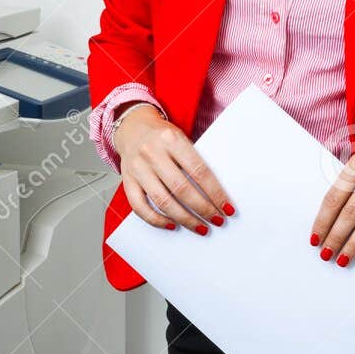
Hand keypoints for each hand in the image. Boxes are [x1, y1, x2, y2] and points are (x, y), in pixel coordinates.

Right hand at [113, 105, 234, 234]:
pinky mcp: (127, 181)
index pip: (199, 171)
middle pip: (181, 189)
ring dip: (185, 218)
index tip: (227, 208)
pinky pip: (140, 207)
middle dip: (203, 209)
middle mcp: (152, 153)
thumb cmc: (163, 136)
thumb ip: (194, 161)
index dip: (215, 193)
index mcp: (171, 139)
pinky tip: (172, 224)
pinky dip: (157, 220)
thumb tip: (216, 194)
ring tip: (200, 226)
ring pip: (163, 201)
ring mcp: (137, 168)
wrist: (133, 127)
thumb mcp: (181, 139)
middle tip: (217, 220)